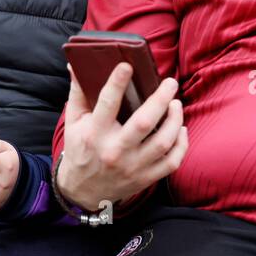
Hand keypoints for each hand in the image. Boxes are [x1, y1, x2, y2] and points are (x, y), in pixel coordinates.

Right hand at [58, 62, 186, 210]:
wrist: (81, 191)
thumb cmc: (80, 149)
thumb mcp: (73, 122)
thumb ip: (78, 92)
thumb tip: (76, 64)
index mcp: (95, 134)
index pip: (107, 104)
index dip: (117, 83)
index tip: (127, 66)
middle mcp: (115, 151)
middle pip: (144, 123)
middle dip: (161, 99)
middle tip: (170, 82)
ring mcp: (133, 166)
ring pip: (163, 142)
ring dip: (174, 120)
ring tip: (176, 104)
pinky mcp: (145, 178)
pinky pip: (172, 162)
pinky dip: (182, 144)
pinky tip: (180, 128)